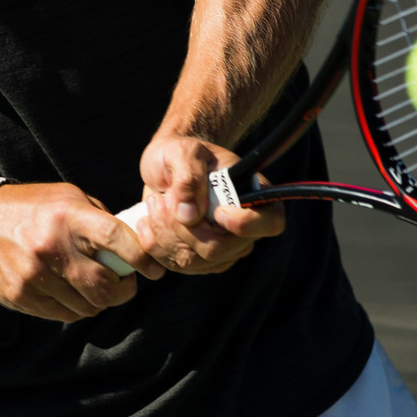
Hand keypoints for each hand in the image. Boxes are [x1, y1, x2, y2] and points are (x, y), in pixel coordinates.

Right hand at [0, 183, 164, 321]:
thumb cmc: (33, 208)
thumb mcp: (68, 198)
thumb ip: (99, 220)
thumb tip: (134, 245)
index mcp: (68, 216)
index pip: (115, 239)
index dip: (141, 258)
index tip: (154, 270)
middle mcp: (51, 246)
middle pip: (104, 286)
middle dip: (123, 291)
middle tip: (125, 285)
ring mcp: (35, 274)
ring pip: (87, 306)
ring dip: (98, 301)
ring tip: (94, 287)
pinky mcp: (21, 295)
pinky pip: (64, 314)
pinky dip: (76, 308)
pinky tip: (71, 292)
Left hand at [136, 134, 284, 273]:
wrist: (167, 166)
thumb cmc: (183, 154)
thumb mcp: (185, 152)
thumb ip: (189, 177)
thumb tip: (189, 216)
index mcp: (255, 197)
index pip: (270, 223)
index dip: (247, 224)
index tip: (217, 211)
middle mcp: (244, 231)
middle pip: (218, 250)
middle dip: (181, 228)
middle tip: (163, 199)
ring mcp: (222, 251)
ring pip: (192, 260)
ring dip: (163, 234)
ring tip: (153, 205)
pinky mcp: (198, 262)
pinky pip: (176, 265)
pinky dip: (154, 246)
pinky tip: (146, 223)